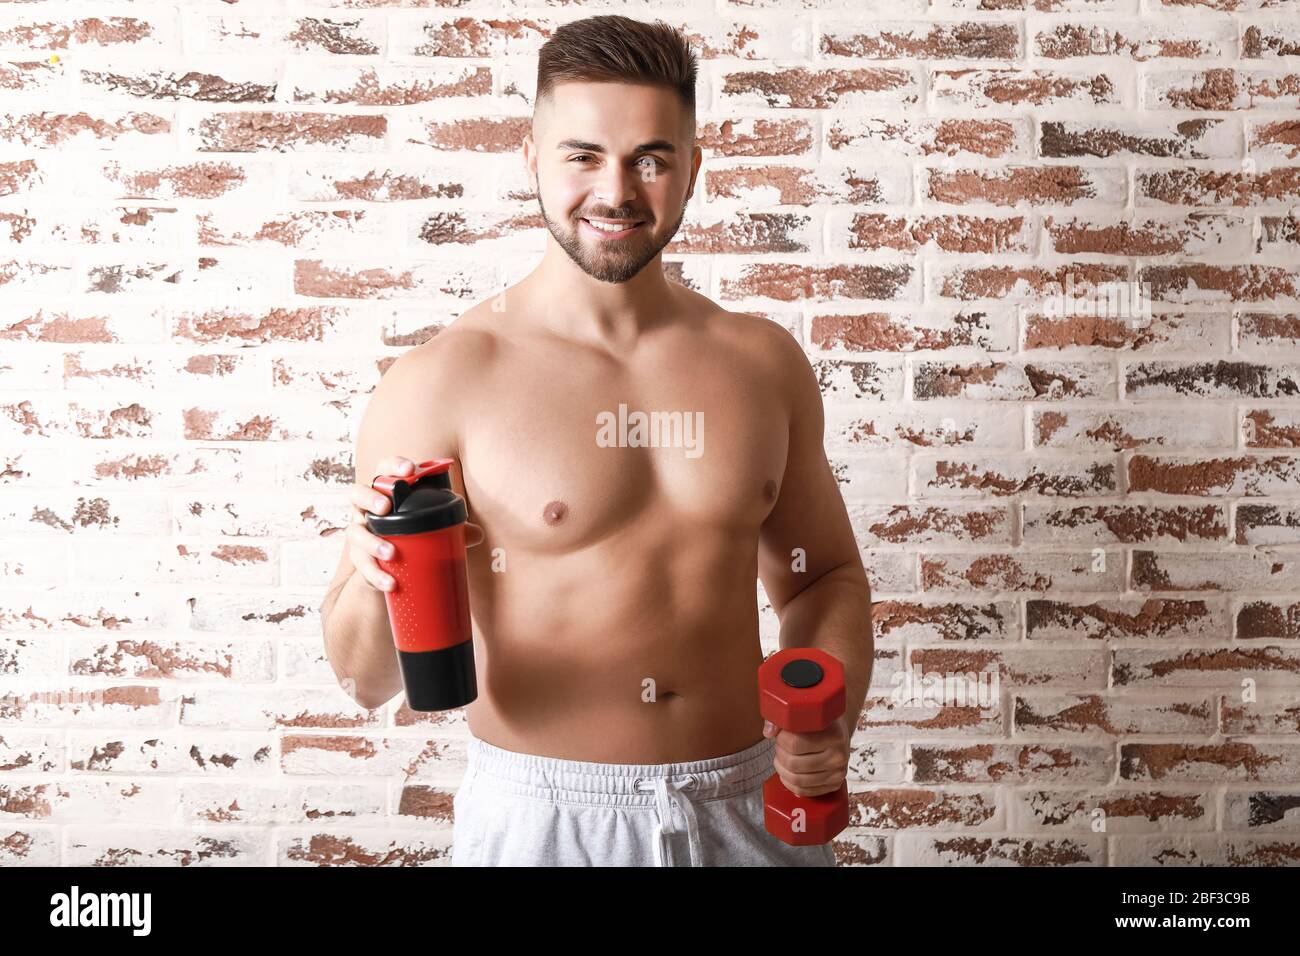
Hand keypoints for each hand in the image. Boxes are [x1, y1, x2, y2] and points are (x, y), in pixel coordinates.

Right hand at [347, 456, 484, 592]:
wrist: (392, 569)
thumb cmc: (414, 536)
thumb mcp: (433, 529)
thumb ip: (456, 529)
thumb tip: (477, 534)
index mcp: (386, 492)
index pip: (384, 469)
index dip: (393, 465)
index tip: (409, 470)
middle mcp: (366, 509)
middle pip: (357, 494)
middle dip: (369, 498)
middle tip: (385, 507)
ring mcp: (359, 532)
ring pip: (355, 533)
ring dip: (372, 542)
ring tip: (390, 553)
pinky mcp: (358, 558)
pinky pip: (362, 565)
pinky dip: (375, 575)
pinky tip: (390, 583)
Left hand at [762, 716, 849, 796]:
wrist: (839, 732)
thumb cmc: (820, 722)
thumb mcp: (806, 713)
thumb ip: (782, 718)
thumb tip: (768, 732)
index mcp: (834, 735)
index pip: (795, 744)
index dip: (781, 740)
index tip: (781, 734)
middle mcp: (839, 756)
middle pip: (794, 764)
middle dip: (780, 755)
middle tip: (780, 746)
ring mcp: (838, 773)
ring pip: (798, 780)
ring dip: (782, 770)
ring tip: (781, 759)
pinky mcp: (834, 784)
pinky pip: (805, 791)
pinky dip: (790, 784)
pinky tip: (786, 773)